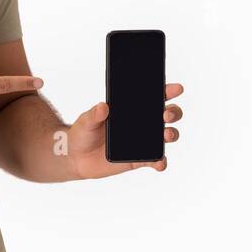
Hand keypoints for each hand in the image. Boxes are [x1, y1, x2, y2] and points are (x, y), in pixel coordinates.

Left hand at [65, 82, 182, 178]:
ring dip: (171, 134)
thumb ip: (94, 114)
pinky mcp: (140, 159)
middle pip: (168, 115)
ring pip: (167, 136)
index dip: (167, 91)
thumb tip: (103, 106)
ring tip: (165, 135)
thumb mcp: (85, 121)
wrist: (76, 157)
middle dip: (173, 112)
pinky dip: (160, 162)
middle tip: (166, 114)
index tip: (176, 88)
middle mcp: (143, 124)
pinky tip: (159, 162)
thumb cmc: (83, 133)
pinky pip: (155, 161)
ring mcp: (144, 142)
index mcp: (132, 110)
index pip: (154, 98)